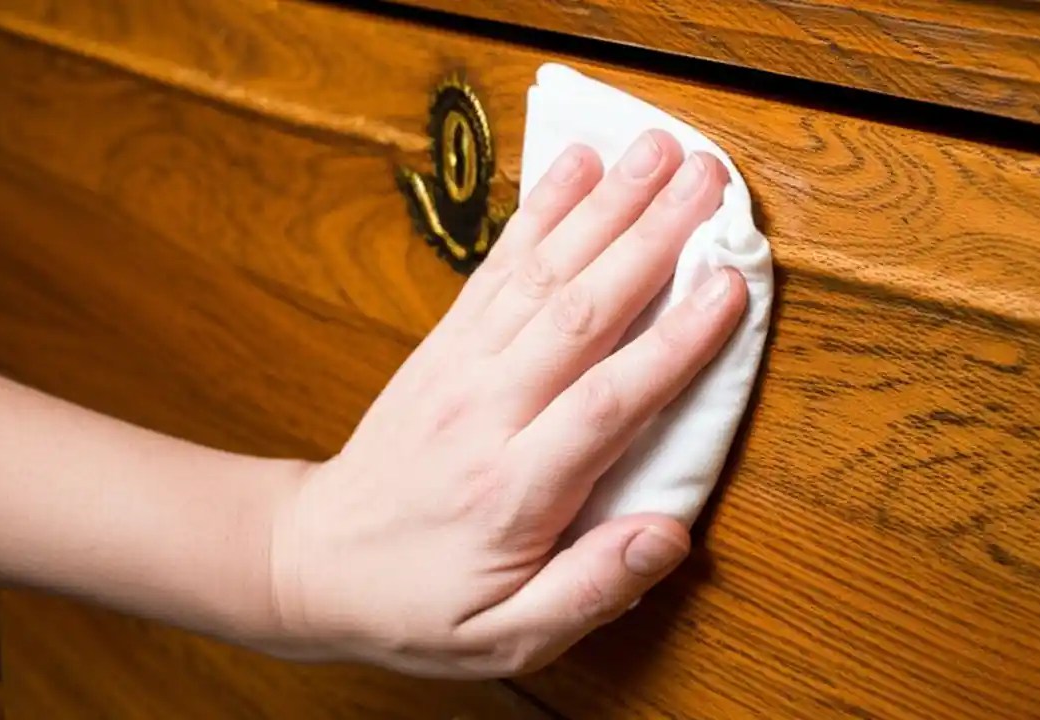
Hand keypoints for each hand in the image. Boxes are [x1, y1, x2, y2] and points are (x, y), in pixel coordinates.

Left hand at [268, 130, 747, 677]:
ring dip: (604, 207)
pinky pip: (496, 268)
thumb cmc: (418, 604)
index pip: (606, 403)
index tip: (728, 287)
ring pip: (542, 274)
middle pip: (580, 313)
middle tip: (708, 180)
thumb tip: (670, 536)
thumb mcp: (505, 637)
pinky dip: (538, 214)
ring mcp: (461, 367)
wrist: (312, 560)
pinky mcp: (446, 345)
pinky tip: (575, 170)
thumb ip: (591, 588)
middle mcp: (488, 411)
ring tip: (657, 151)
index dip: (672, 343)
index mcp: (514, 489)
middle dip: (650, 239)